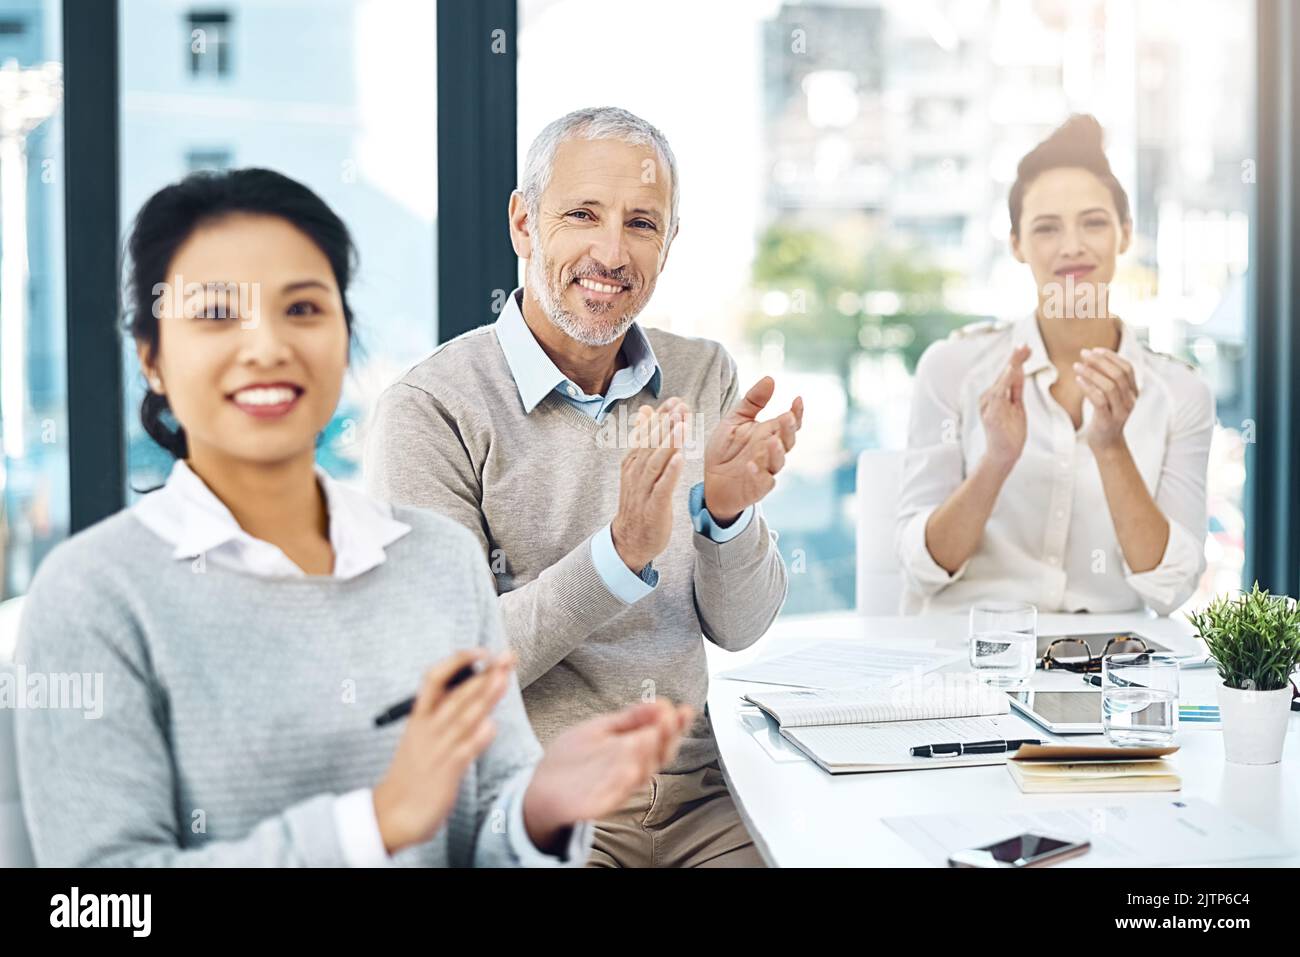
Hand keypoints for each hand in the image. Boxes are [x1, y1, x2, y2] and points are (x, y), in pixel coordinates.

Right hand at [372, 649, 514, 855]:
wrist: (394, 812)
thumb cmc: (413, 770)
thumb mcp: (421, 734)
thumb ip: (443, 712)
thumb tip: (473, 688)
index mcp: (419, 716)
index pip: (435, 678)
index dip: (458, 661)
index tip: (481, 652)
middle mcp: (429, 728)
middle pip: (458, 693)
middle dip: (486, 673)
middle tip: (507, 656)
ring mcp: (440, 748)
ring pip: (465, 716)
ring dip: (486, 696)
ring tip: (505, 677)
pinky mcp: (449, 770)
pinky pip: (467, 749)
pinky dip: (480, 736)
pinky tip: (493, 725)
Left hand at [522, 699, 694, 853]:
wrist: (542, 791)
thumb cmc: (575, 760)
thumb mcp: (602, 730)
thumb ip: (630, 718)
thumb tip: (661, 702)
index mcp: (635, 753)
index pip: (662, 739)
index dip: (676, 726)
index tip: (683, 711)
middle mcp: (630, 772)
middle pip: (656, 757)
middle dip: (664, 738)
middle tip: (669, 720)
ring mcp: (614, 789)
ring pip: (636, 775)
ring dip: (645, 757)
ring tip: (649, 737)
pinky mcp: (595, 806)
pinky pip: (611, 796)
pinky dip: (621, 784)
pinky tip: (628, 770)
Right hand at [610, 399, 687, 571]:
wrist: (629, 540)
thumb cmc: (639, 502)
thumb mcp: (638, 468)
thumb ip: (642, 441)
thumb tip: (645, 412)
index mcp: (633, 462)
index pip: (646, 435)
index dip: (660, 417)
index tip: (674, 400)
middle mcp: (637, 473)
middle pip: (651, 445)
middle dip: (665, 424)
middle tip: (679, 405)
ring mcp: (644, 490)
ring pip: (656, 463)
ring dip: (668, 443)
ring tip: (680, 424)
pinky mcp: (654, 507)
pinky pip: (662, 487)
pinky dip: (670, 473)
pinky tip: (679, 459)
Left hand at [703, 377, 802, 523]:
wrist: (711, 481)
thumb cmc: (726, 449)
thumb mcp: (735, 420)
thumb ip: (752, 401)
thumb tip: (770, 378)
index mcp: (769, 433)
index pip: (789, 422)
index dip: (796, 412)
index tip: (797, 399)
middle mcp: (771, 451)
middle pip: (787, 441)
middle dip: (788, 430)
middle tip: (787, 417)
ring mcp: (765, 470)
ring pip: (778, 462)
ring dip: (776, 452)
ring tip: (772, 441)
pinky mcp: (756, 487)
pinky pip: (761, 482)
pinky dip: (757, 474)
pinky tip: (750, 466)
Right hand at [979, 345, 1029, 468]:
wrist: (1003, 455)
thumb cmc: (1010, 432)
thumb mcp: (1017, 406)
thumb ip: (1015, 388)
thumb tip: (1019, 369)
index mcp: (994, 396)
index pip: (1007, 374)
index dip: (1016, 360)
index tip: (1026, 347)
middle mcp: (987, 398)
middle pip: (1004, 375)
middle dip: (1015, 359)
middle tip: (1026, 345)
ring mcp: (987, 407)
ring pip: (1001, 382)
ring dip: (1012, 366)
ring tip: (1021, 353)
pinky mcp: (991, 415)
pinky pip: (999, 395)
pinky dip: (1005, 381)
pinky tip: (1013, 371)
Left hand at [1074, 347, 1136, 452]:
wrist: (1106, 443)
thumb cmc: (1105, 416)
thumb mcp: (1110, 397)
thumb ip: (1106, 380)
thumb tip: (1090, 358)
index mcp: (1133, 392)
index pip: (1127, 368)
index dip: (1112, 357)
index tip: (1095, 349)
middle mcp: (1130, 400)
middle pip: (1118, 374)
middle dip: (1100, 361)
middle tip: (1083, 354)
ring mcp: (1120, 411)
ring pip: (1109, 386)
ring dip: (1091, 373)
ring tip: (1076, 366)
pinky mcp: (1108, 420)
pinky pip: (1099, 400)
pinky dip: (1088, 388)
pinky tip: (1078, 381)